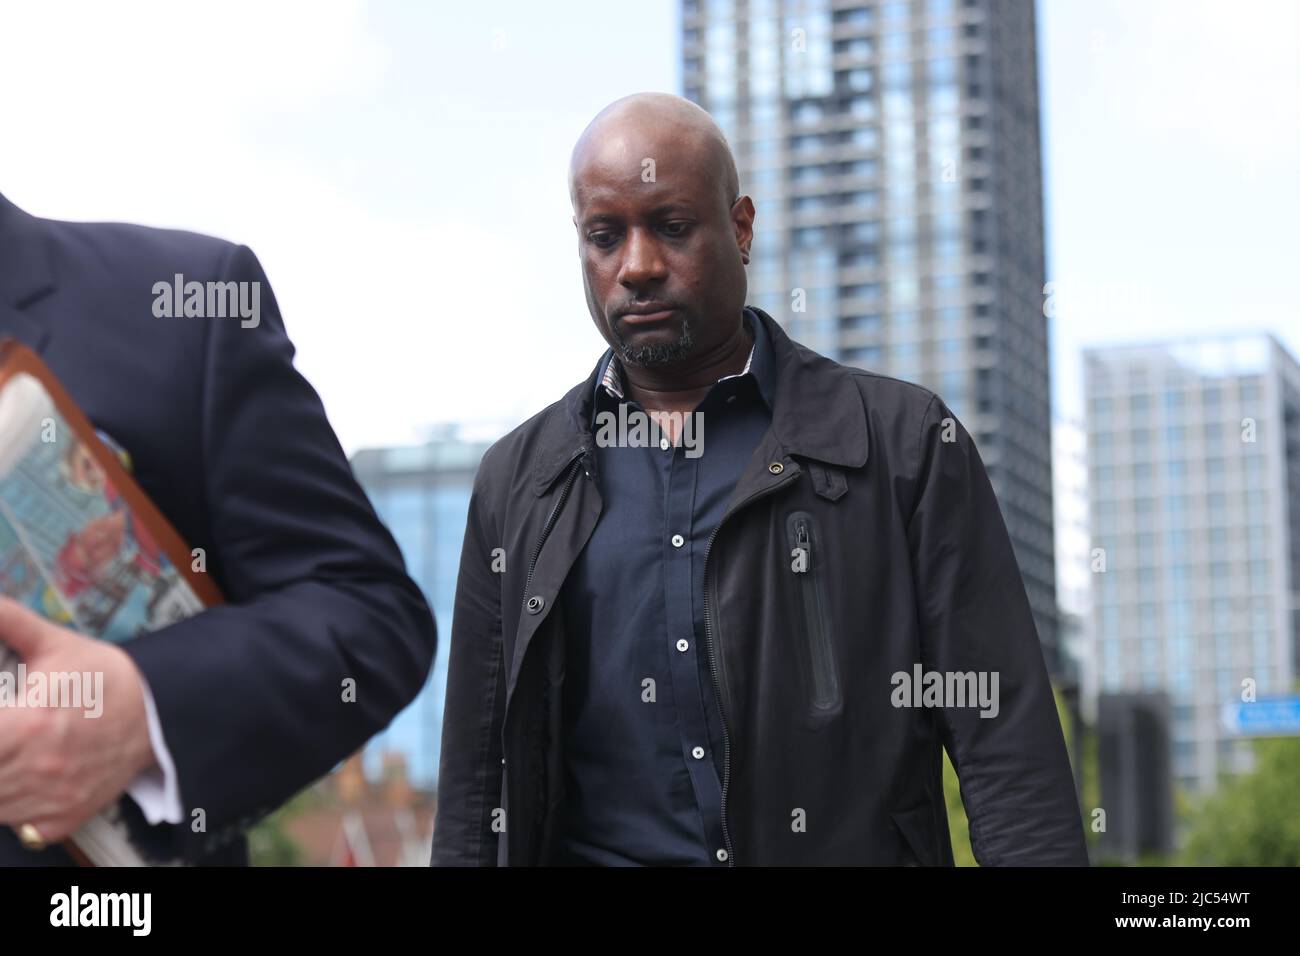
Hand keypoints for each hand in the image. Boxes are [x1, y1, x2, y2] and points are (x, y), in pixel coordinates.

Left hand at [0, 597, 156, 843]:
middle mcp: (37, 768)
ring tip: (10, 750)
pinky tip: (19, 783)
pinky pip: (19, 826)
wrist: (161, 710)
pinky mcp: (62, 817)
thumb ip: (10, 622)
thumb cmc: (107, 678)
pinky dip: (12, 810)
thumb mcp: (56, 644)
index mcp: (27, 724)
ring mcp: (50, 798)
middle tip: (7, 731)